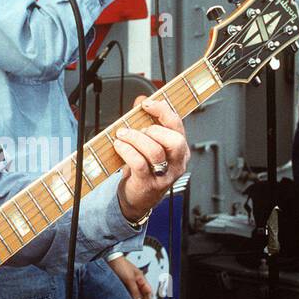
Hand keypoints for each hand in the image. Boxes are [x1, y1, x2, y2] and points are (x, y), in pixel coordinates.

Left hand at [109, 254, 153, 298]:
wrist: (109, 258)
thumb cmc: (120, 265)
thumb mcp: (129, 279)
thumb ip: (135, 291)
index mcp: (141, 278)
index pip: (148, 291)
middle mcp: (135, 281)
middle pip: (141, 294)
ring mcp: (128, 282)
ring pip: (134, 295)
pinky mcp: (121, 284)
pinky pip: (126, 293)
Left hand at [115, 95, 188, 222]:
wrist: (137, 199)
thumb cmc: (143, 169)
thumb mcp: (147, 144)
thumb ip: (145, 121)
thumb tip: (142, 99)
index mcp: (180, 150)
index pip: (177, 125)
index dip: (163, 111)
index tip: (147, 104)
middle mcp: (177, 163)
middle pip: (175, 140)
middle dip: (153, 130)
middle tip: (138, 129)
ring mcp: (164, 176)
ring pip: (155, 151)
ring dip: (135, 139)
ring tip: (122, 135)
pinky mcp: (149, 184)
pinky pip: (139, 163)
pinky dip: (127, 151)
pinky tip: (119, 146)